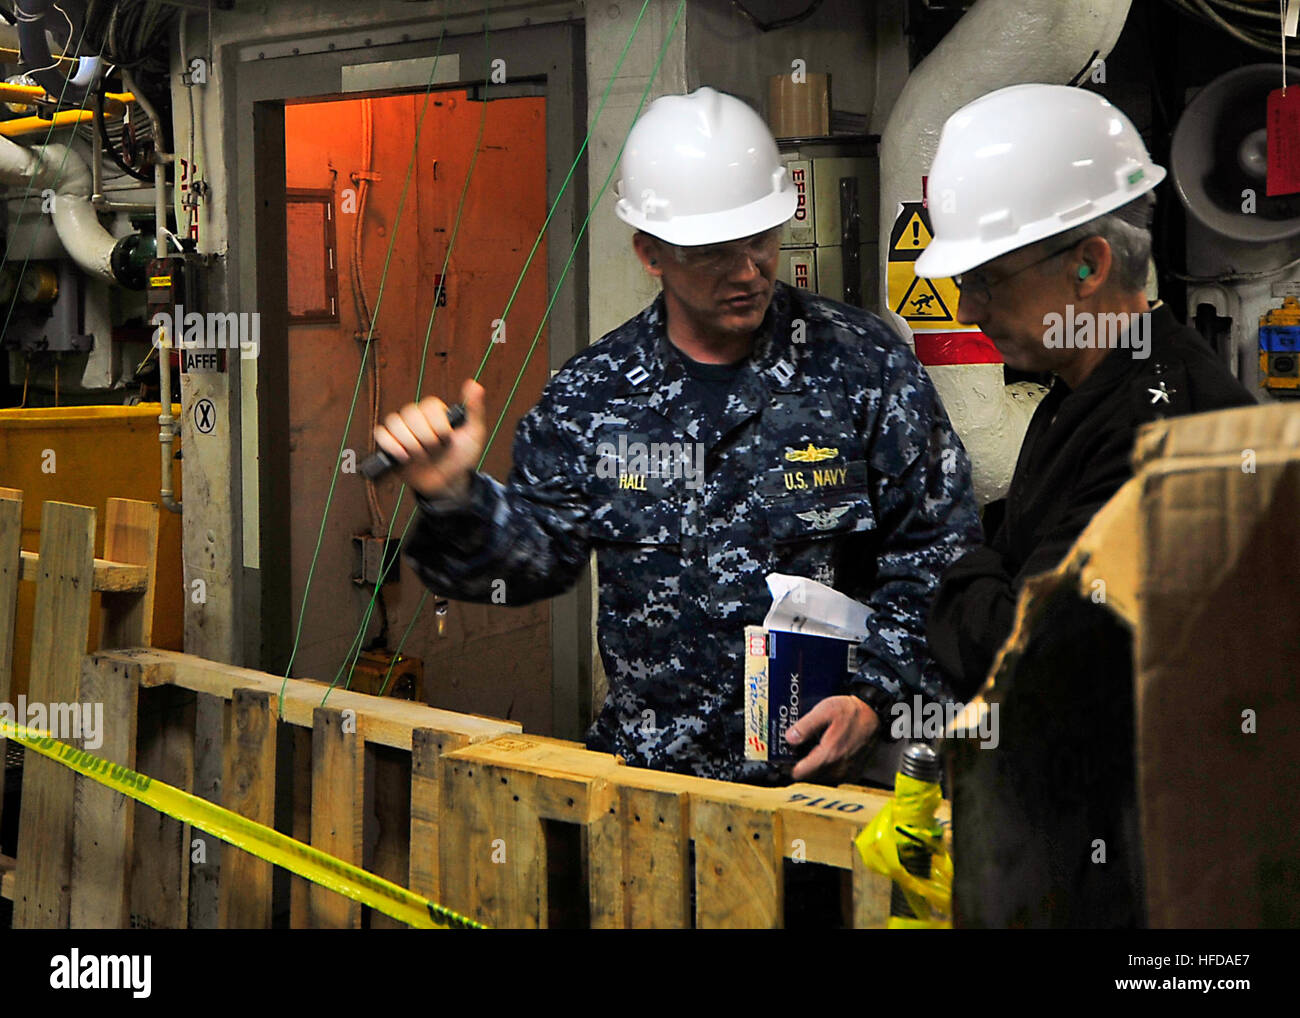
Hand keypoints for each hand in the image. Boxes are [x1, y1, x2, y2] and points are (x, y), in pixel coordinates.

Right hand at [373, 378, 486, 499]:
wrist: (449, 482)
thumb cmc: (462, 457)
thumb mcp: (474, 433)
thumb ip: (474, 409)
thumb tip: (474, 384)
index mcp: (435, 412)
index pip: (428, 406)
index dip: (437, 424)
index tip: (447, 438)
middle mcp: (417, 418)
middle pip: (410, 413)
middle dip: (425, 436)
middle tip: (435, 449)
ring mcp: (403, 431)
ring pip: (394, 422)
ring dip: (409, 441)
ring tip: (421, 455)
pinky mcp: (391, 445)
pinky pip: (381, 435)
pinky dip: (391, 445)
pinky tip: (404, 456)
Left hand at [786, 694, 879, 781]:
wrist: (872, 714)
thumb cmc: (850, 711)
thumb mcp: (824, 710)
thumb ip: (805, 726)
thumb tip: (789, 738)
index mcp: (829, 754)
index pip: (800, 773)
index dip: (788, 766)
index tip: (784, 758)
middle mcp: (838, 767)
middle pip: (809, 777)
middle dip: (800, 766)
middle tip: (797, 751)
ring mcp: (846, 771)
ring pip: (820, 778)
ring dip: (813, 768)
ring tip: (811, 750)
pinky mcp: (853, 772)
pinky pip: (833, 777)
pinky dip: (826, 769)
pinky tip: (825, 754)